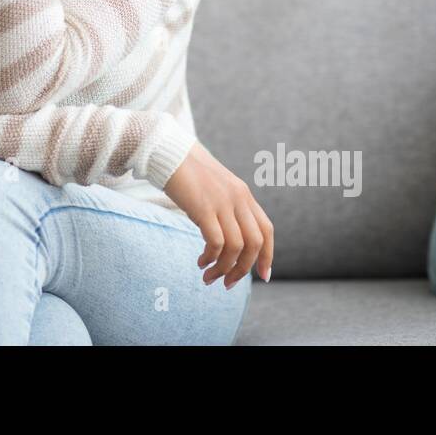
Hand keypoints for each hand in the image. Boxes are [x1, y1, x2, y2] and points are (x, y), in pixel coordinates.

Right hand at [163, 141, 273, 289]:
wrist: (168, 152)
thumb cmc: (187, 173)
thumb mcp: (215, 190)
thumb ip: (226, 208)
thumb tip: (226, 240)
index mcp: (244, 194)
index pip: (266, 230)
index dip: (267, 256)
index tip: (262, 276)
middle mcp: (238, 198)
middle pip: (255, 244)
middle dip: (243, 269)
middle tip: (228, 284)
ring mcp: (222, 202)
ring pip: (236, 247)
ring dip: (223, 268)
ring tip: (208, 277)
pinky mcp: (204, 207)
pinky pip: (216, 242)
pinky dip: (210, 258)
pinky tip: (200, 261)